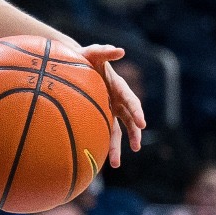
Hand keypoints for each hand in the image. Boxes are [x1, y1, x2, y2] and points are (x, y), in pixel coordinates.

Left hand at [81, 43, 143, 165]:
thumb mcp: (92, 52)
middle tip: (136, 146)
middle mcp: (117, 101)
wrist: (74, 65)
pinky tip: (99, 159)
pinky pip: (103, 133)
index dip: (137, 112)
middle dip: (134, 134)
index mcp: (118, 87)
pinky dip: (103, 145)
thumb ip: (105, 51)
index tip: (142, 123)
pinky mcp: (98, 117)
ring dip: (117, 147)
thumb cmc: (84, 57)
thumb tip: (120, 50)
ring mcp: (108, 110)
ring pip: (116, 131)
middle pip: (129, 120)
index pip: (131, 101)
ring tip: (115, 164)